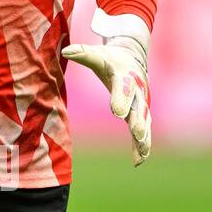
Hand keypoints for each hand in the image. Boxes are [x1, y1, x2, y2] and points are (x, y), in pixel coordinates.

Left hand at [62, 15, 150, 165]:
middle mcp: (137, 91)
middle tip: (138, 134)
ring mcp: (141, 103)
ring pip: (144, 122)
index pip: (123, 88)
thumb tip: (66, 50)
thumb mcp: (98, 55)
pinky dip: (142, 145)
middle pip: (138, 107)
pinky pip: (144, 130)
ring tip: (142, 153)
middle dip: (138, 121)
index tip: (117, 112)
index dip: (121, 99)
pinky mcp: (141, 114)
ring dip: (144, 138)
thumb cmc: (112, 59)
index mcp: (125, 76)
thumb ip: (83, 53)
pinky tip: (138, 161)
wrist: (134, 58)